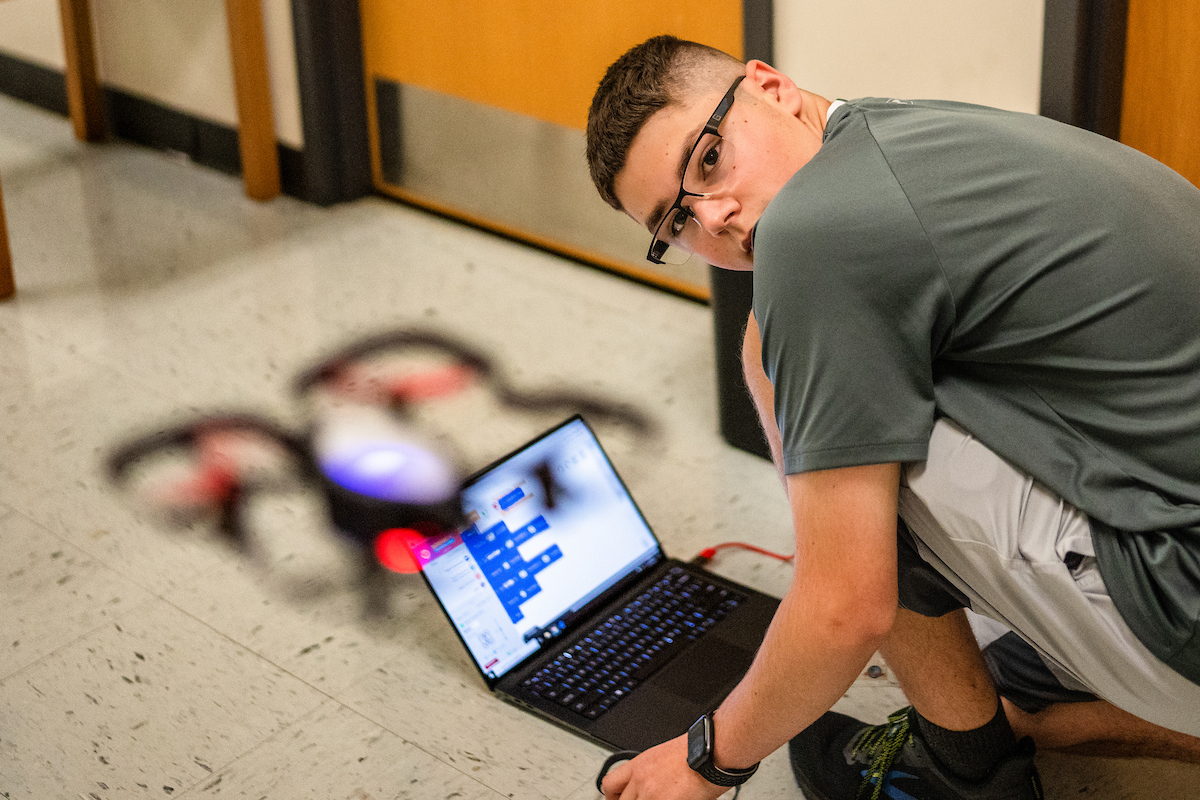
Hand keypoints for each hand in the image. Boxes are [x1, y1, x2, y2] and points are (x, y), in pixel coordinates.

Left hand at [600, 733, 729, 799]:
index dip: (611, 797)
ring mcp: (652, 795)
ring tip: (662, 798)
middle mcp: (641, 780)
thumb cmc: (697, 749)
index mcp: (639, 764)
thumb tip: (650, 784)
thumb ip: (651, 771)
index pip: (610, 784)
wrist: (712, 751)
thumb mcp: (665, 754)